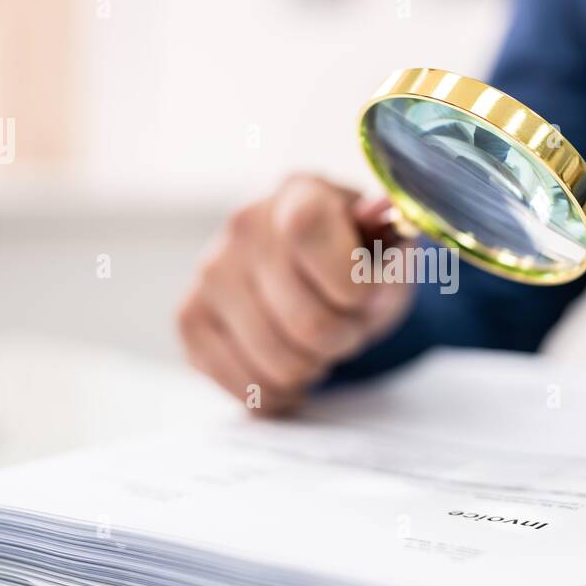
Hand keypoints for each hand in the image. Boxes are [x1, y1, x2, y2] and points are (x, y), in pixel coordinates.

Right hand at [177, 175, 414, 411]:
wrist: (311, 270)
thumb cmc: (356, 261)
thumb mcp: (391, 254)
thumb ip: (396, 263)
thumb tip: (381, 276)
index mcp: (299, 194)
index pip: (308, 231)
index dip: (349, 282)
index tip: (364, 293)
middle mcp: (244, 225)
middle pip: (308, 323)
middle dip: (344, 338)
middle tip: (347, 325)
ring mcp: (210, 273)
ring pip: (280, 365)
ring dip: (314, 368)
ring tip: (317, 343)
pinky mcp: (189, 319)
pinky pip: (247, 388)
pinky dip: (280, 392)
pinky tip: (290, 366)